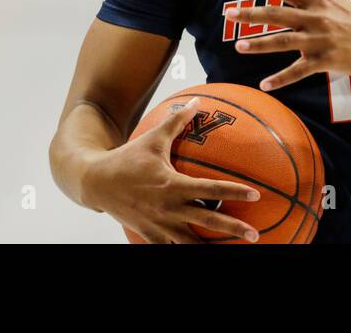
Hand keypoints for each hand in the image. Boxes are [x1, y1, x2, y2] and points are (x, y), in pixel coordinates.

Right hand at [82, 96, 261, 243]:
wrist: (94, 183)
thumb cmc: (127, 158)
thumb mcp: (153, 138)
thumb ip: (177, 121)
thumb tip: (198, 101)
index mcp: (172, 185)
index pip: (210, 189)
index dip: (234, 191)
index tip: (256, 194)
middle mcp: (168, 208)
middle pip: (207, 221)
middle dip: (233, 229)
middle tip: (254, 235)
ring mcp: (159, 225)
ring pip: (190, 242)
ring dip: (211, 247)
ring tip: (232, 250)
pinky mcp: (149, 235)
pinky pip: (170, 247)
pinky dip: (186, 249)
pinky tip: (201, 250)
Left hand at [230, 0, 350, 89]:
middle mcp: (317, 17)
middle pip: (278, 14)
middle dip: (252, 14)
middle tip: (229, 14)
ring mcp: (320, 40)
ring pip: (284, 42)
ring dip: (259, 45)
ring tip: (238, 46)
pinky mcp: (325, 61)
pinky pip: (298, 71)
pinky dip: (280, 79)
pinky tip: (264, 84)